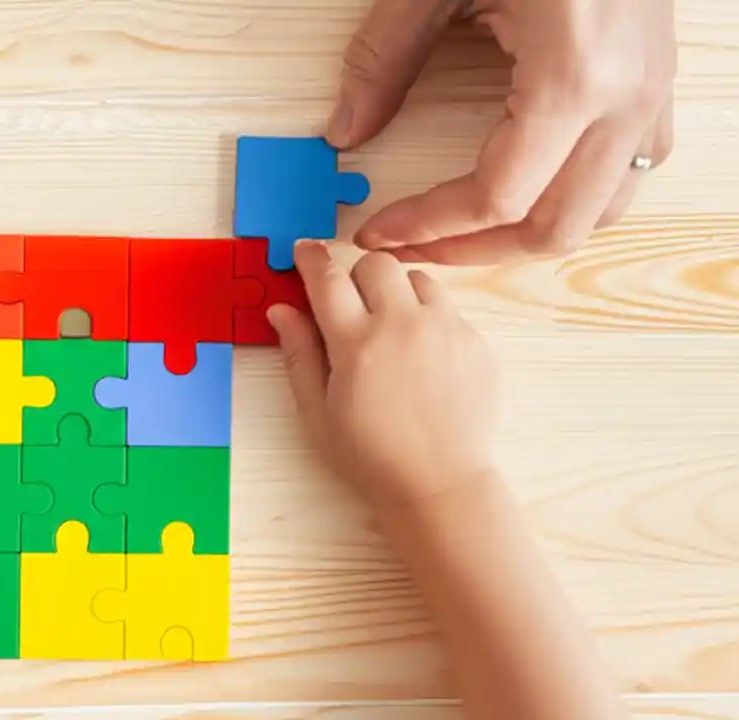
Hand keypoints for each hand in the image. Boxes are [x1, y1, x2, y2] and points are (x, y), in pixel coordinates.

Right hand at [267, 243, 497, 506]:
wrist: (440, 484)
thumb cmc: (370, 456)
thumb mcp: (318, 412)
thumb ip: (299, 354)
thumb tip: (282, 309)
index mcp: (356, 343)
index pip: (328, 278)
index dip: (311, 259)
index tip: (304, 252)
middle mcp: (403, 326)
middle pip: (376, 263)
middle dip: (357, 275)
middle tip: (351, 305)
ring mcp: (445, 330)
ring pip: (417, 278)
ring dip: (398, 292)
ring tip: (391, 328)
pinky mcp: (475, 342)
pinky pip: (448, 308)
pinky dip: (429, 319)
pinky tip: (421, 357)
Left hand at [328, 0, 675, 263]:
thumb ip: (384, 57)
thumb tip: (344, 130)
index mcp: (574, 76)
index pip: (497, 197)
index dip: (428, 228)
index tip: (377, 232)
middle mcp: (626, 98)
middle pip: (554, 228)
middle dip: (472, 252)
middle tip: (408, 250)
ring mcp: (651, 94)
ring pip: (601, 213)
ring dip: (526, 236)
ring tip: (459, 235)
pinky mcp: (656, 85)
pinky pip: (628, 174)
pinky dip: (575, 199)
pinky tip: (525, 191)